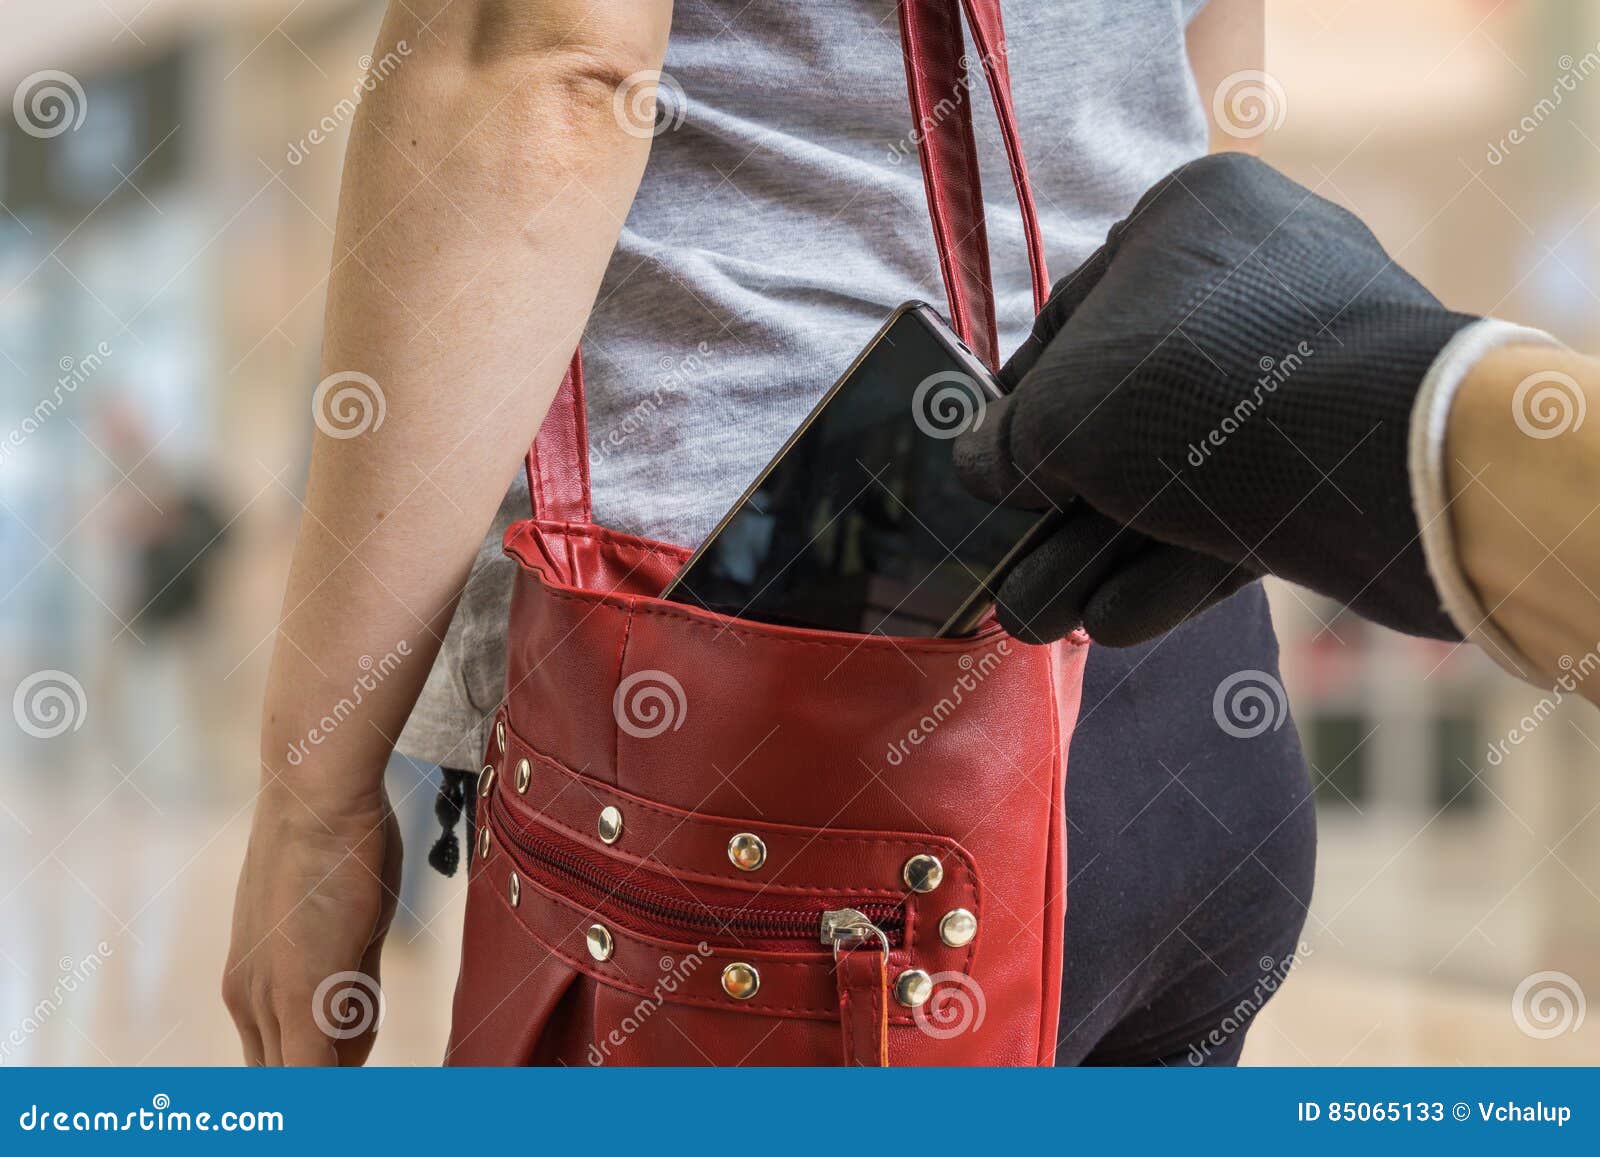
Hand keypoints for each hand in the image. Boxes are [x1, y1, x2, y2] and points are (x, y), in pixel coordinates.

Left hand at [223, 783, 400, 1065]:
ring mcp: (268, 1002)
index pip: (279, 1061)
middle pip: (286, 1078)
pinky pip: (314, 1079)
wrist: (318, 793)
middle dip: (331, 1074)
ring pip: (307, 1079)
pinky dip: (337, 1089)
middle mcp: (247, 1000)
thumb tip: (360, 1027)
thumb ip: (352, 980)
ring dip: (349, 1062)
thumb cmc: (341, 842)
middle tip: (370, 1030)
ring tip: (374, 988)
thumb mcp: (349, 924)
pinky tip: (361, 1067)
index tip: (356, 1056)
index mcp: (250, 982)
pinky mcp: (298, 998)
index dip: (321, 1070)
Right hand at [958, 152, 1479, 644]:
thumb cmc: (1198, 393)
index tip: (990, 467)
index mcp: (1194, 217)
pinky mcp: (1346, 458)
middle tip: (1010, 565)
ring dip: (1102, 550)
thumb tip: (979, 465)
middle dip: (1062, 504)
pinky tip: (1113, 618)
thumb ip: (1004, 443)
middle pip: (1126, 408)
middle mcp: (1260, 278)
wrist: (1385, 462)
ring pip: (1181, 471)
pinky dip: (1174, 562)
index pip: (1074, 315)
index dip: (1018, 402)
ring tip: (1035, 617)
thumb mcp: (1056, 415)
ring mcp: (1311, 372)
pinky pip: (1242, 505)